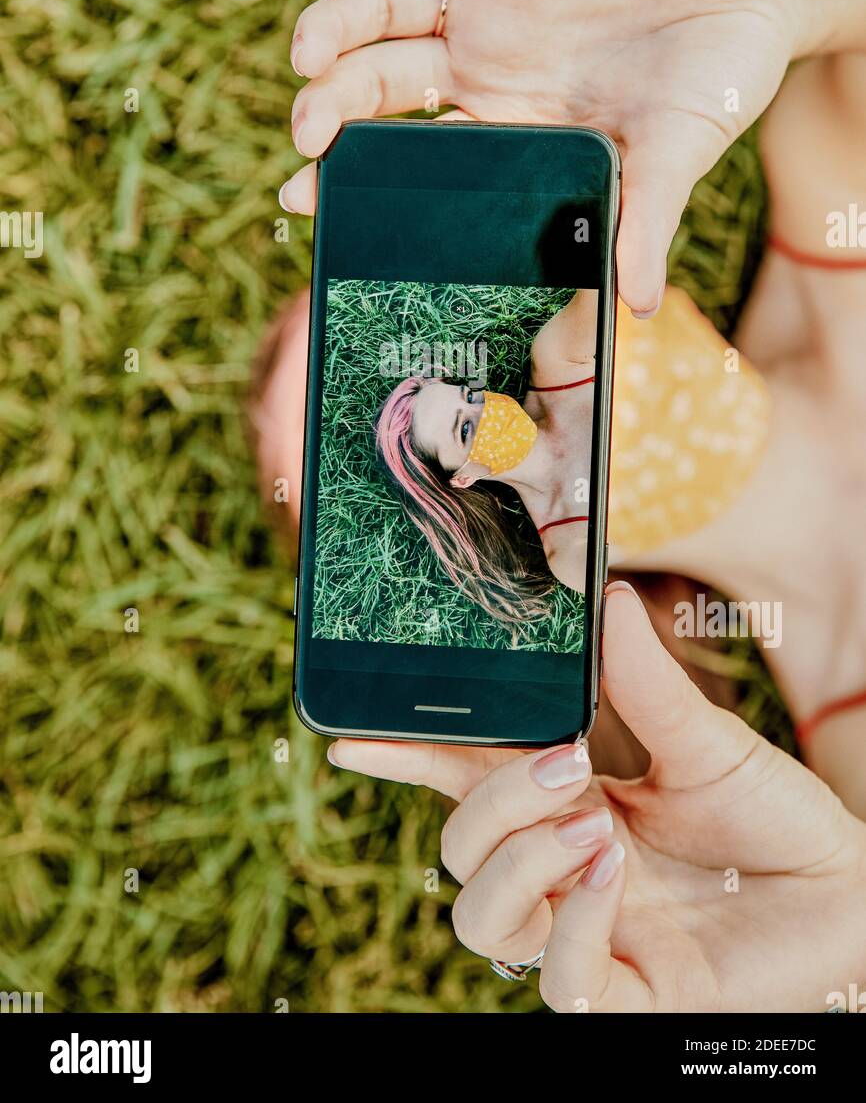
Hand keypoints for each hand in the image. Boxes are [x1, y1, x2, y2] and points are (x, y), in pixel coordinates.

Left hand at [282, 0, 806, 313]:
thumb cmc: (719, 80)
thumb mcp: (678, 157)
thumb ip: (646, 224)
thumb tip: (640, 313)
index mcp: (514, 121)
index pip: (413, 151)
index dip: (352, 170)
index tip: (302, 197)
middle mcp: (490, 60)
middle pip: (381, 81)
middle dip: (331, 105)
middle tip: (305, 133)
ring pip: (388, 3)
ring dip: (337, 22)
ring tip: (306, 55)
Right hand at [328, 583, 865, 1011]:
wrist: (843, 892)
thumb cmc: (772, 818)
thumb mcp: (704, 741)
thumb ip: (643, 681)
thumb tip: (605, 595)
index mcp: (567, 806)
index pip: (464, 783)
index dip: (404, 761)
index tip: (353, 732)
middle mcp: (562, 871)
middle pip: (459, 852)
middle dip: (490, 805)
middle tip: (565, 767)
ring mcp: (586, 934)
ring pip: (482, 920)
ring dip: (524, 865)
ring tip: (595, 828)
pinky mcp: (624, 993)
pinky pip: (558, 980)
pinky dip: (577, 924)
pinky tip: (618, 881)